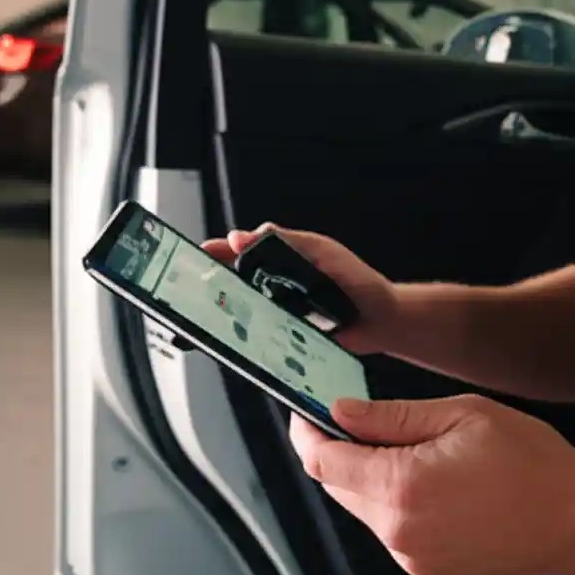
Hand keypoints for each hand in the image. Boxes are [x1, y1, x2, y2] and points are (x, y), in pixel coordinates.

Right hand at [201, 223, 399, 353]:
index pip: (240, 252)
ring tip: (204, 312)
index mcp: (281, 258)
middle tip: (193, 285)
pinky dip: (244, 338)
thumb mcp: (321, 251)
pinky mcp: (285, 338)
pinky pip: (259, 337)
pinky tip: (231, 339)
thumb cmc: (356, 280)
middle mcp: (275, 285)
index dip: (218, 253)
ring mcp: (279, 312)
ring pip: (243, 310)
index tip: (199, 254)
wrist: (381, 319)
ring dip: (224, 312)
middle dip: (211, 283)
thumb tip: (246, 236)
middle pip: (234, 283)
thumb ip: (287, 241)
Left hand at [289, 395, 574, 574]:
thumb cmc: (534, 464)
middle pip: (337, 485)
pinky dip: (394, 498)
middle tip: (362, 417)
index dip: (307, 431)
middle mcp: (400, 530)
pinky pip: (390, 526)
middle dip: (341, 449)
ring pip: (363, 506)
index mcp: (403, 486)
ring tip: (415, 446)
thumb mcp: (461, 414)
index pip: (322, 461)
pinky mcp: (426, 566)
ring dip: (370, 474)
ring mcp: (412, 555)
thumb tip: (341, 411)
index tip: (305, 411)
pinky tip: (430, 476)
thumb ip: (392, 416)